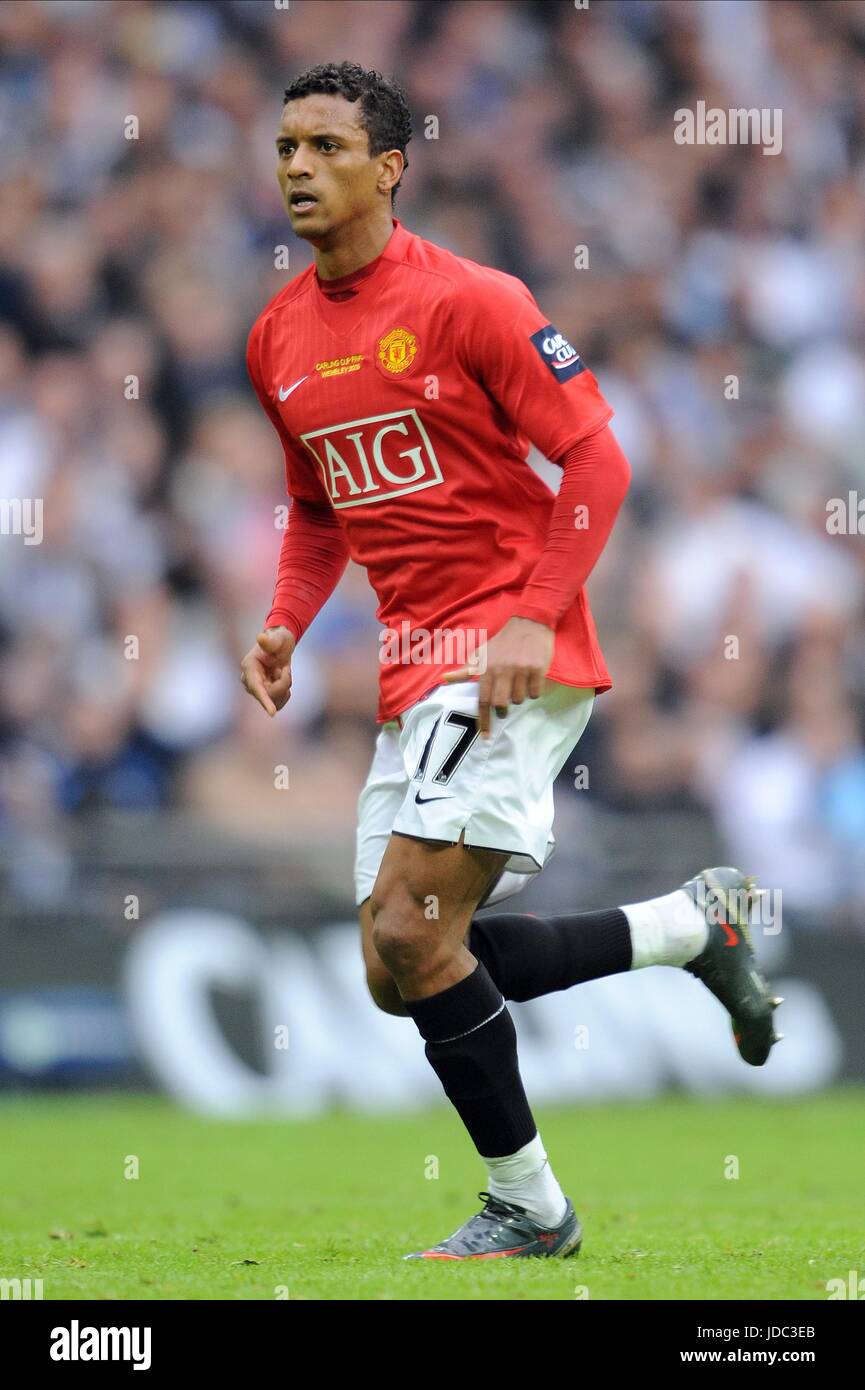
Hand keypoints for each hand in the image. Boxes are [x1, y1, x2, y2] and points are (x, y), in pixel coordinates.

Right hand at [239, 626, 295, 716]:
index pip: (256, 687)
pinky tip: (282, 680)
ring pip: (275, 701)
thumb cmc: (278, 640)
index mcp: (249, 667)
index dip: (264, 699)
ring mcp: (255, 689)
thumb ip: (270, 641)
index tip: (272, 713)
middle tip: (286, 667)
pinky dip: (285, 693)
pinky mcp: (263, 695)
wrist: (280, 646)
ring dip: (285, 687)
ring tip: (282, 671)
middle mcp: (249, 680)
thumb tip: (260, 637)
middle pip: (269, 694)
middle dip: (283, 682)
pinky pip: (278, 703)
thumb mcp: (278, 638)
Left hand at [442, 616, 553, 737]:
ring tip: (518, 683)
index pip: (483, 700)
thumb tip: (444, 678)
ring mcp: (521, 670)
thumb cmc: (503, 642)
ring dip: (518, 696)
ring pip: (519, 699)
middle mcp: (503, 670)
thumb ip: (465, 670)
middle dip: (502, 711)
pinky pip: (535, 693)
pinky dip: (533, 691)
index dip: (483, 720)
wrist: (529, 624)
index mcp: (487, 668)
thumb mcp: (482, 654)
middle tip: (504, 708)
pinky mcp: (537, 669)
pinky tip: (530, 680)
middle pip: (500, 704)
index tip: (485, 736)